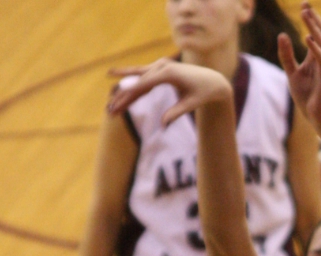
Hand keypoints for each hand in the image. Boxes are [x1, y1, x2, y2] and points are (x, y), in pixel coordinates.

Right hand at [105, 58, 232, 125]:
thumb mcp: (191, 104)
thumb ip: (177, 112)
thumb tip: (163, 124)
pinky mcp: (159, 69)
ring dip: (123, 90)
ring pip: (137, 78)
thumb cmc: (203, 93)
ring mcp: (160, 66)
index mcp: (169, 73)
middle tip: (110, 110)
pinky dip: (131, 83)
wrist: (212, 81)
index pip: (145, 84)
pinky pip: (142, 77)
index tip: (118, 103)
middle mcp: (162, 66)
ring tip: (109, 99)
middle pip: (137, 82)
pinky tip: (116, 80)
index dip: (130, 94)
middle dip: (123, 97)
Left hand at [277, 3, 320, 131]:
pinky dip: (315, 48)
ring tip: (305, 14)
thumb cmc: (307, 97)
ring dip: (314, 27)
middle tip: (304, 4)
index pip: (315, 32)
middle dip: (313, 18)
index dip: (310, 18)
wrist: (317, 118)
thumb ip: (287, 55)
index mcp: (316, 56)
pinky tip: (307, 38)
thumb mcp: (292, 73)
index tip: (304, 4)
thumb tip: (282, 34)